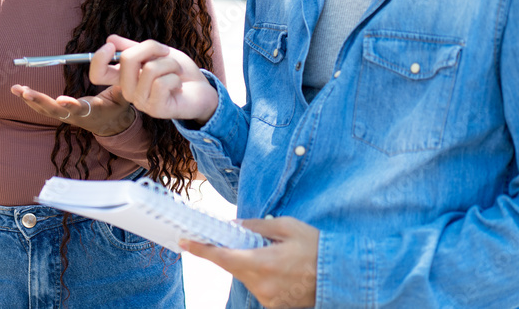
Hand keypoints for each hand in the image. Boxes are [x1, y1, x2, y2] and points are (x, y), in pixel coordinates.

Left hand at [10, 84, 135, 136]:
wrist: (110, 124)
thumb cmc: (116, 107)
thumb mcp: (123, 98)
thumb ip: (123, 87)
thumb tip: (128, 71)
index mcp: (92, 111)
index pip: (80, 109)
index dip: (71, 105)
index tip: (61, 100)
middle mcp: (76, 116)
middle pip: (56, 111)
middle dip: (41, 102)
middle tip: (26, 93)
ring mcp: (66, 116)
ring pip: (45, 110)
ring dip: (31, 99)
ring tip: (16, 89)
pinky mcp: (59, 112)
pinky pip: (42, 107)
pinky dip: (29, 97)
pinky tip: (17, 89)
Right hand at [89, 35, 217, 124]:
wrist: (202, 89)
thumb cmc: (178, 71)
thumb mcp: (156, 53)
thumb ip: (133, 47)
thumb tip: (110, 38)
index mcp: (125, 77)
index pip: (98, 73)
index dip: (98, 58)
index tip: (111, 46)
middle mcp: (129, 91)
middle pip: (127, 60)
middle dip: (151, 47)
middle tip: (166, 53)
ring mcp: (141, 102)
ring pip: (149, 69)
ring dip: (170, 63)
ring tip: (175, 72)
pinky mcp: (155, 109)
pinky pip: (162, 83)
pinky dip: (175, 77)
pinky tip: (178, 85)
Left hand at [182, 217, 318, 307]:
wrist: (344, 277)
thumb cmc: (317, 248)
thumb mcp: (287, 227)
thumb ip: (257, 227)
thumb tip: (234, 226)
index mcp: (261, 263)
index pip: (221, 256)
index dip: (201, 249)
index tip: (184, 242)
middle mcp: (261, 285)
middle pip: (234, 267)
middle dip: (233, 252)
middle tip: (248, 241)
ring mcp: (269, 299)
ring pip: (247, 277)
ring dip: (252, 264)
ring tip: (277, 256)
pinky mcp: (276, 307)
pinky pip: (261, 288)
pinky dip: (264, 276)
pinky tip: (282, 269)